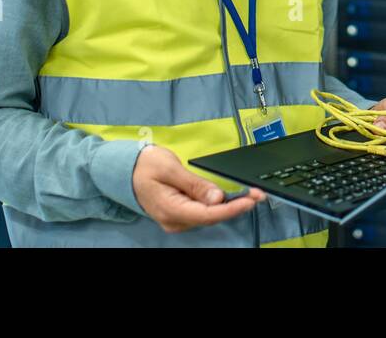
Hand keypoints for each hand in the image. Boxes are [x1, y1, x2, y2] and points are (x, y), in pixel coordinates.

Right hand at [132, 144, 263, 232]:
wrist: (127, 170)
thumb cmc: (146, 165)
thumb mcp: (170, 169)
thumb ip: (195, 185)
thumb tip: (217, 198)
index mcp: (170, 209)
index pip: (207, 214)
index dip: (231, 209)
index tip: (251, 200)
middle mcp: (175, 220)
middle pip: (211, 217)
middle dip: (236, 206)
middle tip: (258, 194)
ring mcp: (178, 219)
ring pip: (210, 216)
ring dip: (230, 206)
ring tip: (250, 194)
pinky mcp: (182, 214)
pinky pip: (204, 212)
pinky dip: (220, 205)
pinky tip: (233, 197)